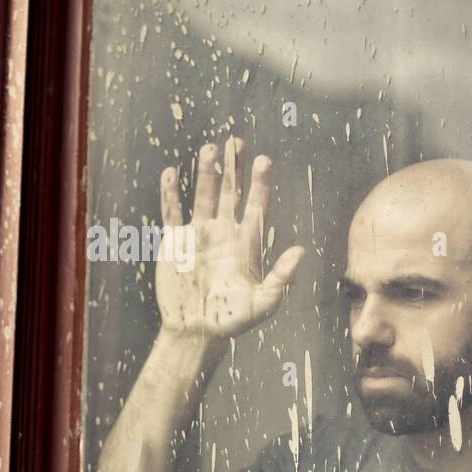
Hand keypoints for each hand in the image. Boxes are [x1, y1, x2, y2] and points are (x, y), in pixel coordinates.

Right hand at [156, 137, 305, 340]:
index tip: (263, 160)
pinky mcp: (176, 242)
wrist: (196, 331)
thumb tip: (300, 251)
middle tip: (237, 140)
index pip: (257, 205)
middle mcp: (224, 233)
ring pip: (204, 196)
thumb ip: (281, 278)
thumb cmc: (233, 320)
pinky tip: (173, 174)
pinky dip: (171, 194)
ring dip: (206, 173)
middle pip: (231, 193)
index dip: (260, 183)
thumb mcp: (263, 303)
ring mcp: (199, 234)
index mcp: (247, 243)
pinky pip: (172, 212)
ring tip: (210, 149)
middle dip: (234, 168)